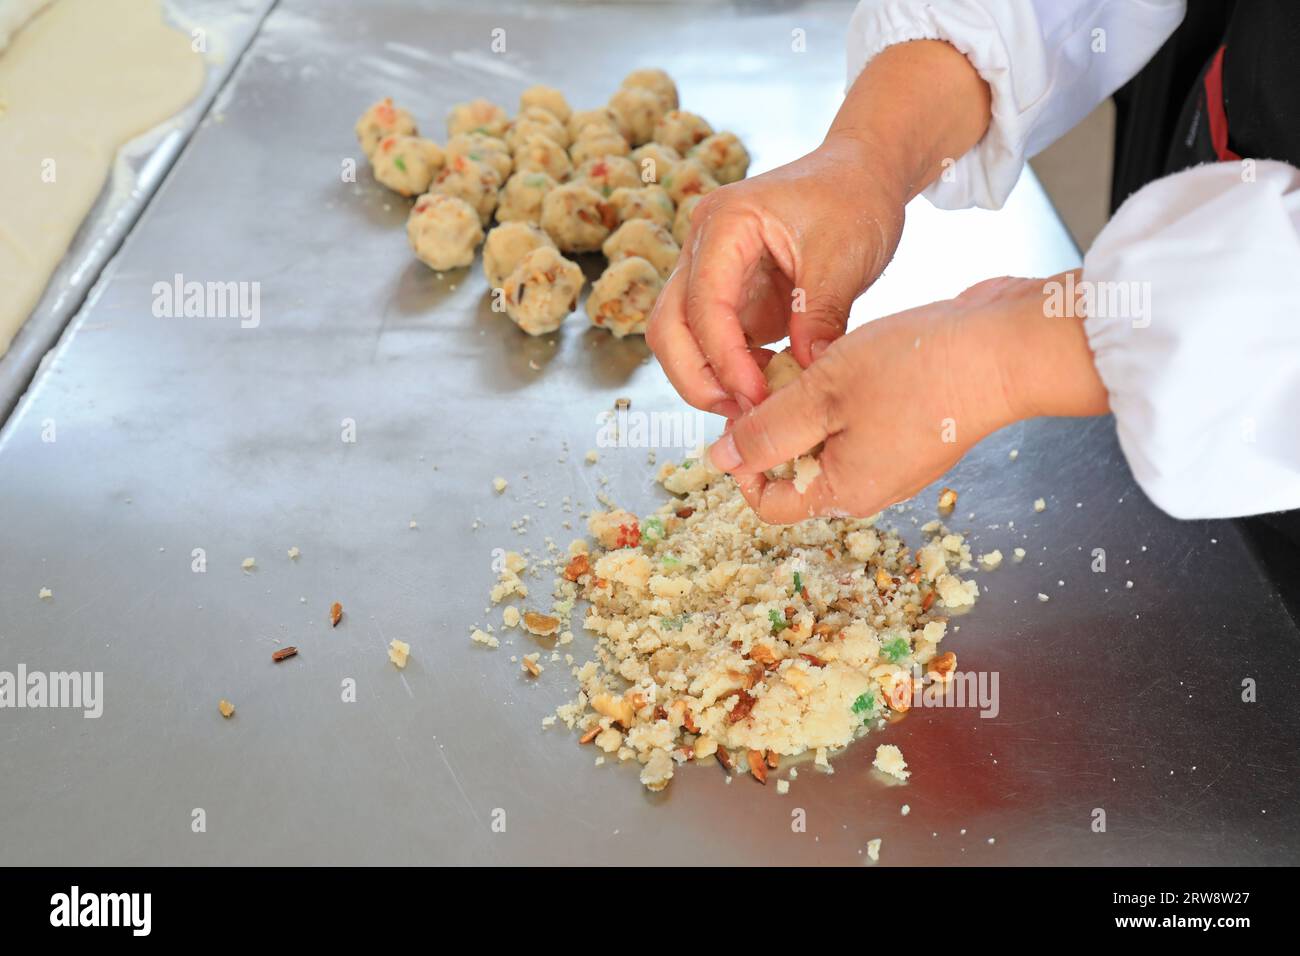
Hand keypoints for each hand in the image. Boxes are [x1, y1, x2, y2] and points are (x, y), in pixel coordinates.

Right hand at [646, 137, 906, 418]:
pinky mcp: (728, 299)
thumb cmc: (852, 198)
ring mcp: (709, 275)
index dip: (725, 360)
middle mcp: (702, 249)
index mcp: (723, 224)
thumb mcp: (845, 255)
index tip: (759, 399)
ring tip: (757, 408)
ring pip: (678, 341)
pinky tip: (766, 390)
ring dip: (708, 381)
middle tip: (745, 416)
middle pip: (668, 328)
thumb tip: (805, 379)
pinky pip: (709, 345)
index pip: (703, 306)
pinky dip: (729, 374)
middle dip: (698, 380)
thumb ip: (820, 316)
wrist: (860, 176)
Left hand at [706, 273, 1110, 522]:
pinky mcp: (915, 425)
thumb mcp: (823, 395)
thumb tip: (720, 460)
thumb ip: (767, 431)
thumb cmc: (919, 370)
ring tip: (820, 360)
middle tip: (781, 373)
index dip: (744, 463)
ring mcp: (896, 456)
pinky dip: (844, 390)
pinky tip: (854, 356)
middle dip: (778, 423)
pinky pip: (861, 416)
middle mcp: (871, 485)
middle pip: (797, 468)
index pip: (771, 503)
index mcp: (846, 493)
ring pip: (828, 436)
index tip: (741, 414)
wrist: (1008, 346)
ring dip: (811, 400)